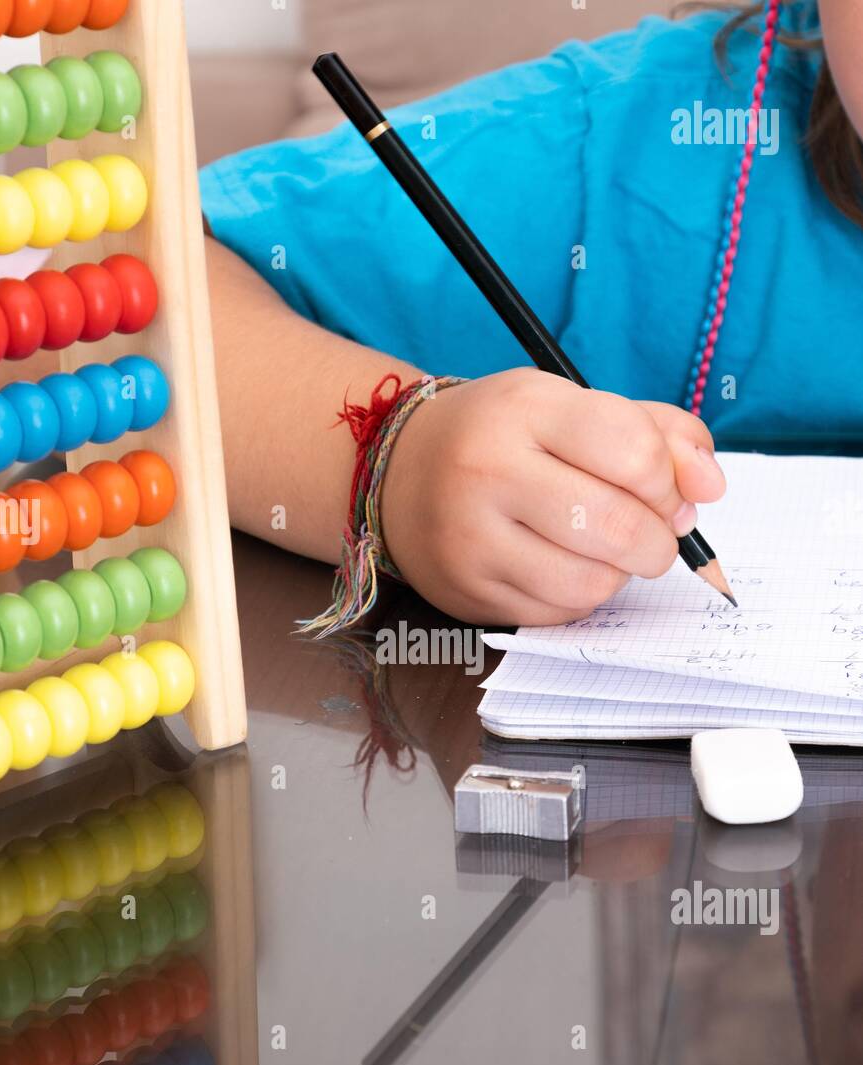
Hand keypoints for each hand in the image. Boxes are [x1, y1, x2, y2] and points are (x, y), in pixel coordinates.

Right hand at [381, 368, 725, 623]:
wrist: (399, 472)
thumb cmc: (505, 437)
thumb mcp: (572, 407)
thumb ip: (657, 433)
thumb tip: (710, 488)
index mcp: (525, 409)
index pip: (634, 452)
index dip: (671, 482)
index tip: (666, 490)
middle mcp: (489, 470)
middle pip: (619, 527)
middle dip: (659, 540)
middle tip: (652, 533)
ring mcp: (472, 538)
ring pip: (592, 582)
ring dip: (620, 573)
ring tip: (606, 549)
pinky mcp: (468, 592)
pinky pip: (560, 612)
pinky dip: (581, 596)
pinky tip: (565, 566)